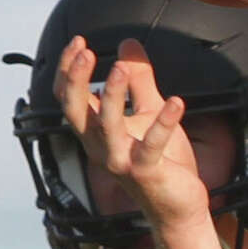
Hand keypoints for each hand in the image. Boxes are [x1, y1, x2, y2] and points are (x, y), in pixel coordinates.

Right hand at [54, 35, 209, 233]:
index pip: (70, 99)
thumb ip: (139, 81)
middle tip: (84, 51)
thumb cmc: (163, 161)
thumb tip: (128, 44)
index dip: (69, 71)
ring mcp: (122, 161)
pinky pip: (152, 145)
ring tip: (121, 67)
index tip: (78, 42)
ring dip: (113, 95)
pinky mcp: (147, 172)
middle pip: (75, 111)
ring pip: (107, 126)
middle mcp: (101, 147)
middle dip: (76, 80)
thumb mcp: (149, 113)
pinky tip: (176, 102)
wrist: (178, 206)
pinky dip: (163, 122)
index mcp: (97, 132)